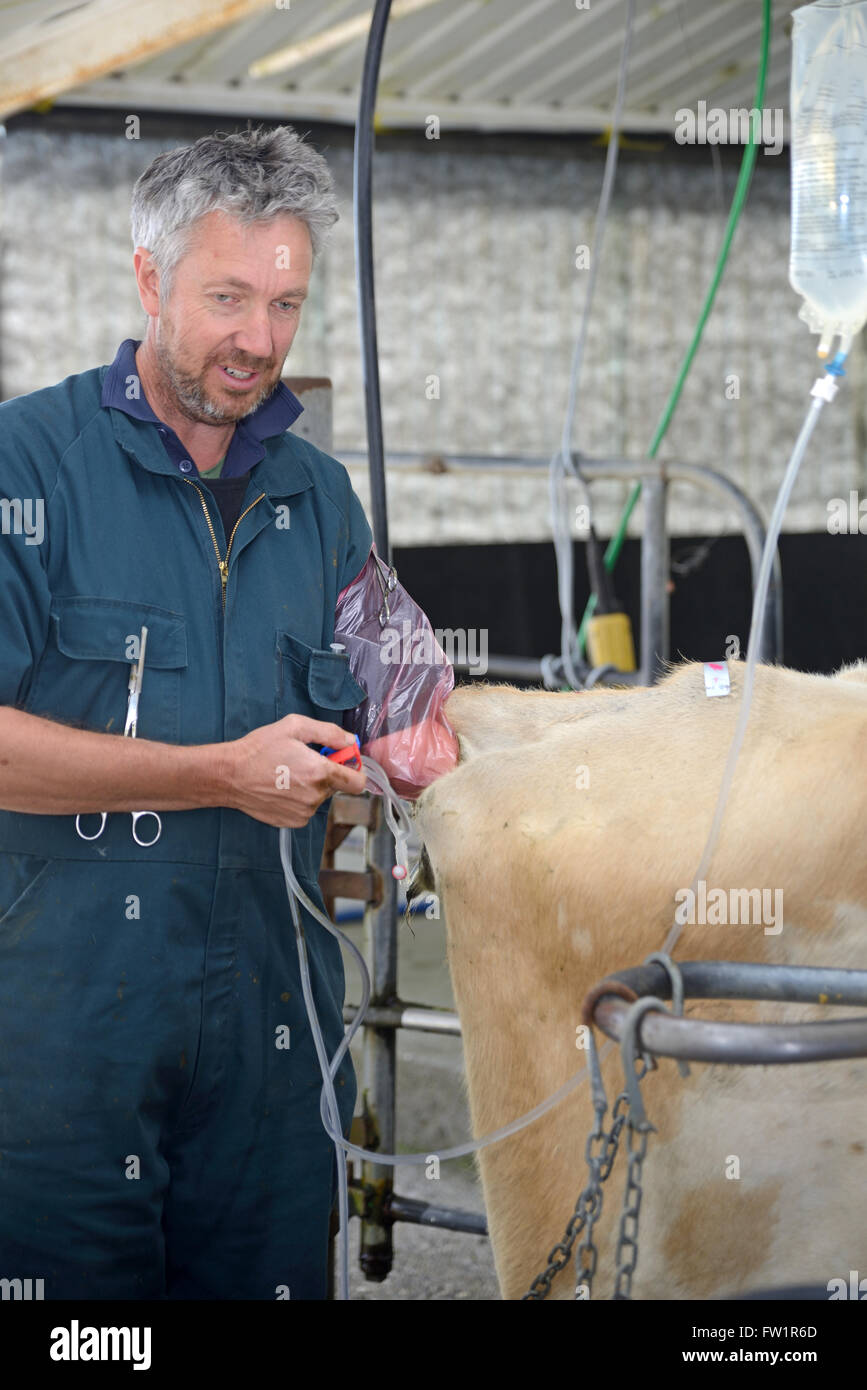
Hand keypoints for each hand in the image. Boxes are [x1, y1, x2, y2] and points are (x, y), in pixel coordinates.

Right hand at [223, 714, 366, 826]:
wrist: (230, 776)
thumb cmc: (259, 749)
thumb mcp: (294, 727)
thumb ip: (329, 733)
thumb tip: (350, 742)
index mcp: (320, 772)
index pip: (358, 782)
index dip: (355, 770)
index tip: (343, 762)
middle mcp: (315, 795)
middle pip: (337, 787)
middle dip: (327, 774)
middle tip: (304, 761)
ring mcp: (304, 811)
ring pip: (320, 797)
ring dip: (311, 786)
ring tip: (287, 774)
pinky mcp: (293, 822)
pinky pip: (306, 809)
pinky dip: (299, 799)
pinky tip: (281, 787)